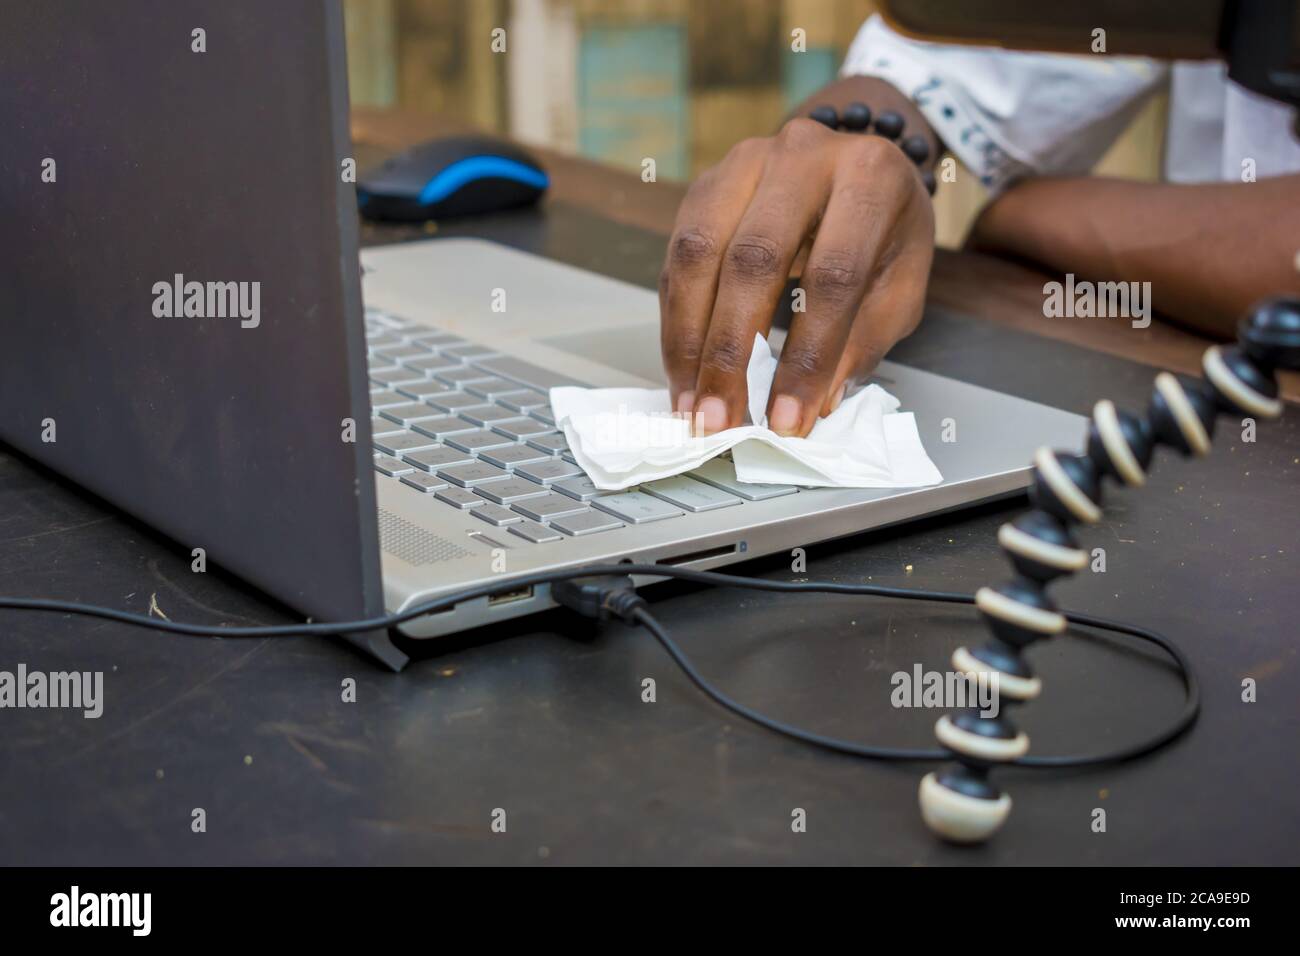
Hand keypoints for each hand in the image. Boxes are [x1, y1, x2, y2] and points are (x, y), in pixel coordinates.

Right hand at [659, 116, 934, 435]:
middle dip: (730, 352)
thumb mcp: (901, 287)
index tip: (788, 418)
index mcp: (869, 176)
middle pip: (752, 259)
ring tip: (691, 404)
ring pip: (698, 254)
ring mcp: (746, 162)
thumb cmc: (884, 234)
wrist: (858, 167)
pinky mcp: (706, 185)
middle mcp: (802, 154)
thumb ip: (863, 342)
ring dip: (688, 341)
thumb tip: (816, 402)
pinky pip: (676, 258)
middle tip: (720, 418)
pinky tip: (683, 370)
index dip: (807, 356)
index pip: (832, 276)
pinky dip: (676, 322)